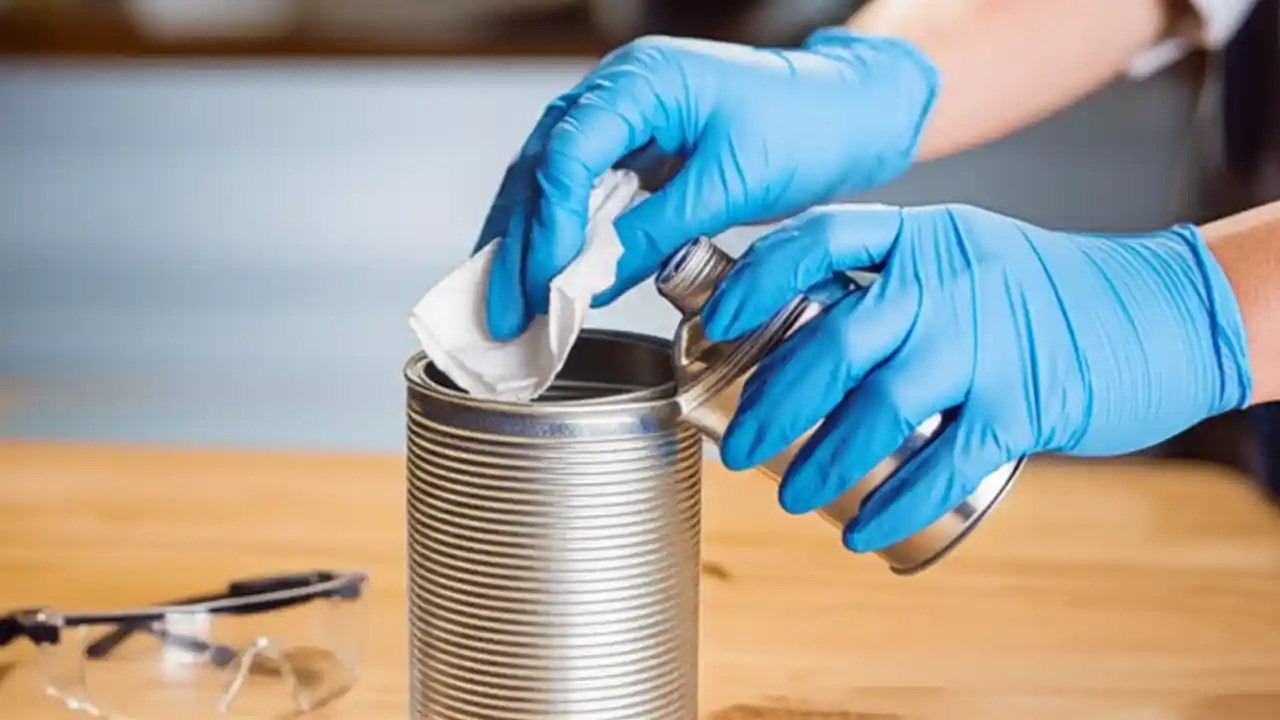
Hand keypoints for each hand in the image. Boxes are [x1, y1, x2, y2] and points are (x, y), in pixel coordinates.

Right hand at [477, 27, 938, 339]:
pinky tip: (543, 277)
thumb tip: (593, 280)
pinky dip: (560, 237)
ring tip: (503, 303)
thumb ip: (657, 229)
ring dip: (526, 243)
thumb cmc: (804, 127)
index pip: (568, 151)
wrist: (848, 112)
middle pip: (541, 166)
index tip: (545, 280)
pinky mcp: (636, 150)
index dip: (549, 221)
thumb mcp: (731, 184)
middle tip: (501, 310)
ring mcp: (622, 119)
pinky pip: (581, 193)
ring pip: (550, 181)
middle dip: (517, 242)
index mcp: (641, 81)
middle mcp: (618, 92)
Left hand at [702, 204, 1251, 551]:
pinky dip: (895, 504)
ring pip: (880, 409)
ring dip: (822, 462)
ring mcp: (986, 344)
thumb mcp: (965, 256)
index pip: (823, 238)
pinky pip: (943, 465)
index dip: (760, 275)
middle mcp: (948, 284)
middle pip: (835, 342)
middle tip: (736, 446)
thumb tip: (804, 336)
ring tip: (787, 495)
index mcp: (925, 239)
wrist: (1161, 311)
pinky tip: (863, 532)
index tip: (720, 320)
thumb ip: (895, 283)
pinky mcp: (1024, 404)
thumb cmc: (1045, 291)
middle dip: (771, 401)